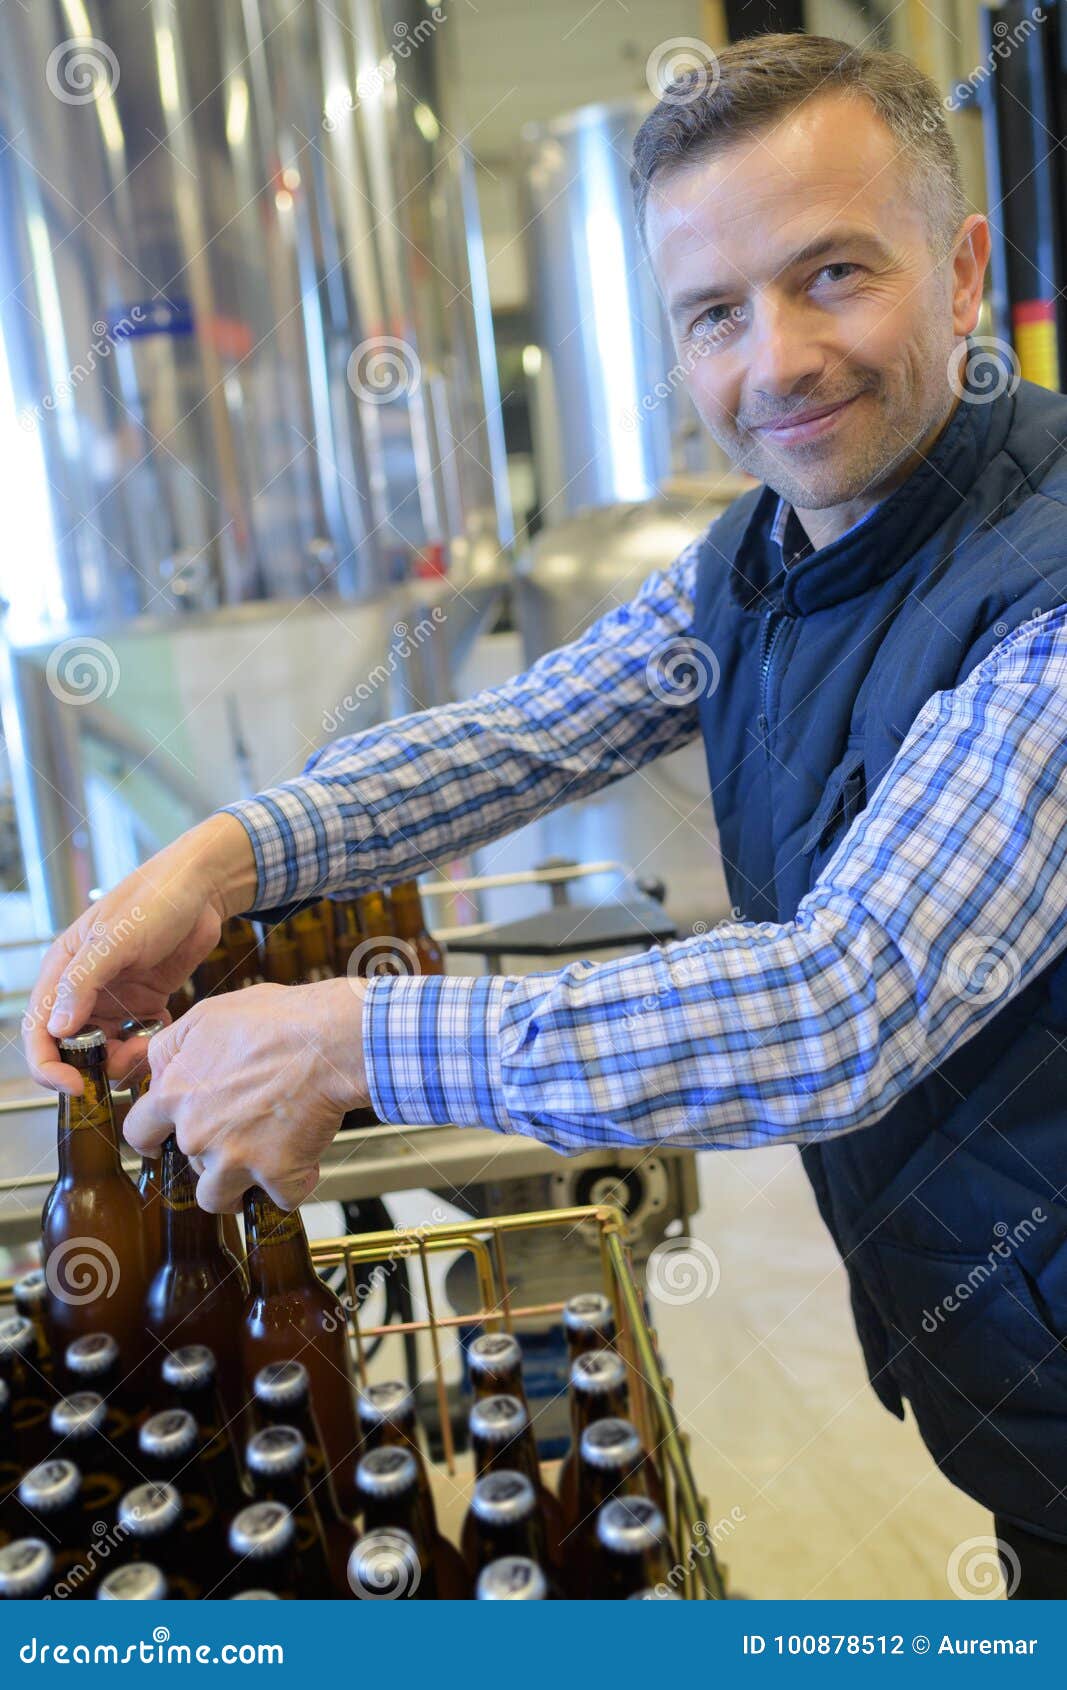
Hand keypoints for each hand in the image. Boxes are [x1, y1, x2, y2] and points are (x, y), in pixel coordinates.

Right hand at [22, 814, 256, 1094]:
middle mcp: (85, 990)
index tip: (74, 1086)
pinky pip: (139, 1041)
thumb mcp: (116, 938)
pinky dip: (149, 1048)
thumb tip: (57, 1030)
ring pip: (108, 1051)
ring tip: (150, 1047)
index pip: (39, 1030)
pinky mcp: (146, 1003)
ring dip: (125, 1060)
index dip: (48, 1065)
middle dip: (93, 1067)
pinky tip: (164, 1032)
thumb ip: (83, 983)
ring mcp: (116, 999)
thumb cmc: (154, 900)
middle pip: (72, 1048)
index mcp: (63, 971)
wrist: (203, 888)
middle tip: (127, 1062)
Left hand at [122, 977, 369, 1211]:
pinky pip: (280, 1199)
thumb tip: (158, 1067)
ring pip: (221, 1198)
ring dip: (240, 1186)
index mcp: (175, 1096)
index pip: (138, 1134)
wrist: (328, 1042)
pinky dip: (293, 1185)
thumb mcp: (207, 1015)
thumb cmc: (277, 1021)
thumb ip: (172, 1047)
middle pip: (189, 1166)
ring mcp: (234, 1160)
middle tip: (242, 1132)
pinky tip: (303, 1161)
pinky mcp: (276, 1176)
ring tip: (262, 1163)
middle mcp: (197, 1134)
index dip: (153, 1139)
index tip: (162, 1143)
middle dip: (213, 1154)